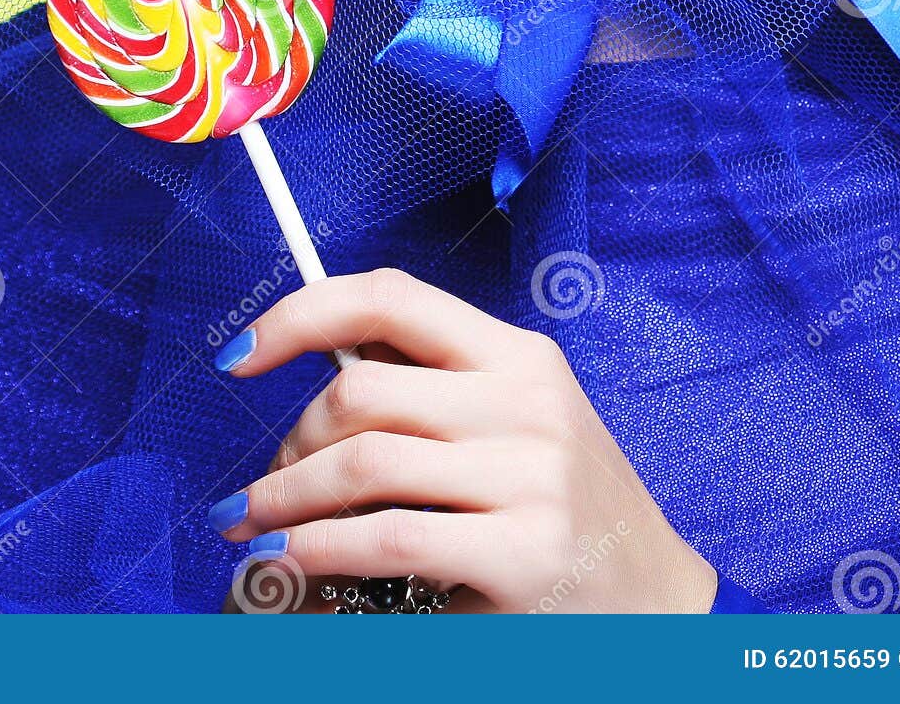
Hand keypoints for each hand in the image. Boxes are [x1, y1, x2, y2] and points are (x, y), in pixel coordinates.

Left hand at [211, 267, 716, 612]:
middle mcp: (526, 400)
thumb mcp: (516, 421)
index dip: (301, 314)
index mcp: (517, 354)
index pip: (391, 297)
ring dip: (283, 498)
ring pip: (362, 462)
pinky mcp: (522, 552)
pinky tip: (290, 561)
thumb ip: (434, 388)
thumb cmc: (566, 506)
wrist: (659, 603)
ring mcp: (529, 475)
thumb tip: (320, 369)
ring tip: (251, 527)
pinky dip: (318, 549)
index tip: (241, 355)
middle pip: (361, 389)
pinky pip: (387, 537)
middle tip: (262, 489)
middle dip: (289, 440)